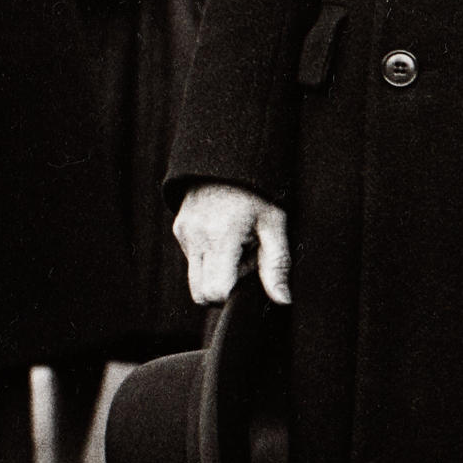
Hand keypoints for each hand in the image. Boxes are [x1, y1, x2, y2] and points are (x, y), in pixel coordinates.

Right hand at [174, 183, 290, 305]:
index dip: (233, 293)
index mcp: (220, 237)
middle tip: (245, 260)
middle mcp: (195, 237)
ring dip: (218, 273)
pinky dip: (210, 258)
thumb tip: (283, 300)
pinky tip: (226, 237)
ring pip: (196, 279)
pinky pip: (193, 261)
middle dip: (224, 288)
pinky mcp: (179, 231)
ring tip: (237, 245)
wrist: (229, 162)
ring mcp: (183, 234)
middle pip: (201, 294)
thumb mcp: (275, 225)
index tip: (249, 272)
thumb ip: (277, 265)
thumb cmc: (257, 194)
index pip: (214, 292)